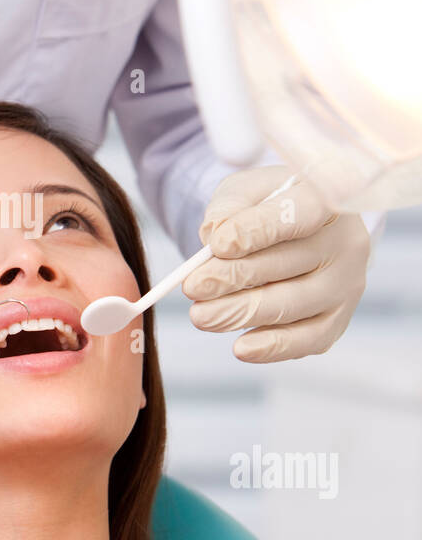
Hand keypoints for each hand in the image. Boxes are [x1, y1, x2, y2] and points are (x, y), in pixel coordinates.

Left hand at [181, 165, 369, 362]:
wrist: (293, 230)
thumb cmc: (265, 207)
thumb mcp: (244, 190)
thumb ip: (228, 206)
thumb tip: (214, 236)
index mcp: (325, 200)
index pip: (295, 215)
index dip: (255, 232)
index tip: (217, 245)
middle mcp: (346, 242)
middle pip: (287, 265)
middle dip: (232, 278)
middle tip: (193, 287)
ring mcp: (346, 284)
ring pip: (291, 305)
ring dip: (240, 313)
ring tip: (201, 316)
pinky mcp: (338, 319)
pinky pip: (308, 340)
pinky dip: (273, 347)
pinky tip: (241, 348)